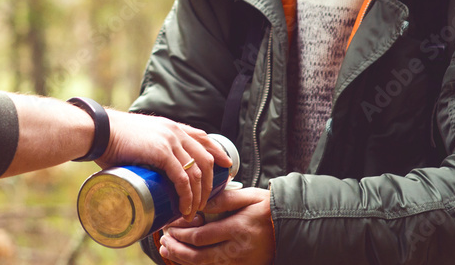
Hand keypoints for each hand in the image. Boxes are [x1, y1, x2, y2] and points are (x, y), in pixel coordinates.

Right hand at [96, 111, 232, 220]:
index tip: (225, 165)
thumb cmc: (112, 137)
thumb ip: (147, 148)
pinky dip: (187, 195)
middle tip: (205, 200)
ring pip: (197, 171)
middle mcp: (174, 131)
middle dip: (210, 182)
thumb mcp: (138, 137)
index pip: (202, 137)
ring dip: (199, 194)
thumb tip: (144, 167)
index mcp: (170, 126)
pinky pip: (183, 177)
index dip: (217, 151)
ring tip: (193, 210)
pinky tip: (186, 207)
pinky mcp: (161, 153)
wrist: (99, 130)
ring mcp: (169, 141)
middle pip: (205, 157)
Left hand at [158, 187, 273, 264]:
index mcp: (238, 229)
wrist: (291, 226)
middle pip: (199, 256)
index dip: (181, 234)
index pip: (201, 236)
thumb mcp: (248, 196)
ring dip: (183, 260)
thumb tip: (198, 203)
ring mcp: (242, 263)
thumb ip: (222, 199)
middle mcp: (239, 250)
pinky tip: (185, 259)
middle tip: (163, 240)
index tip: (169, 226)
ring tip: (168, 250)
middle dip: (177, 249)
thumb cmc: (268, 207)